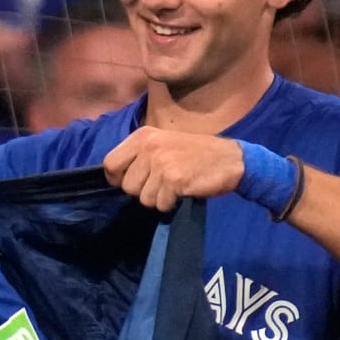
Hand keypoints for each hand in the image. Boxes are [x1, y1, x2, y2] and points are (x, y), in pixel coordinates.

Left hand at [103, 126, 244, 211]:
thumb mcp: (162, 143)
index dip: (117, 178)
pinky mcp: (173, 179)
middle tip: (162, 183)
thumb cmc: (194, 153)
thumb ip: (138, 156)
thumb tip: (114, 177)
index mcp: (142, 136)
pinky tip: (183, 190)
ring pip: (143, 198)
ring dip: (158, 198)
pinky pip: (160, 204)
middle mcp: (149, 147)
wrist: (231, 159)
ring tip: (174, 185)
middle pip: (127, 186)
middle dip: (142, 191)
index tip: (132, 181)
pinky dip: (171, 203)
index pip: (109, 163)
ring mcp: (161, 163)